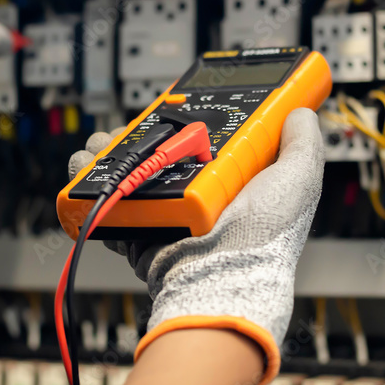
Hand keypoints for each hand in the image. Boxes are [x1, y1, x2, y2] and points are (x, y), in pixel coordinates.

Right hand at [67, 108, 323, 384]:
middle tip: (123, 127)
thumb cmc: (265, 235)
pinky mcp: (140, 231)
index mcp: (228, 184)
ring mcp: (165, 215)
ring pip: (125, 176)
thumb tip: (301, 112)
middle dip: (132, 137)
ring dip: (102, 157)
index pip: (200, 143)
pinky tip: (81, 171)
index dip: (183, 123)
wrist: (223, 276)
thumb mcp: (298, 181)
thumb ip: (303, 144)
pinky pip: (108, 207)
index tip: (170, 108)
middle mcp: (194, 198)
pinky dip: (87, 190)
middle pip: (155, 155)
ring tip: (94, 146)